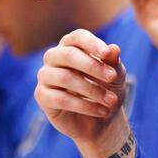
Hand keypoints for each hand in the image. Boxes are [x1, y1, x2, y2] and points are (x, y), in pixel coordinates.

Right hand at [36, 28, 130, 156]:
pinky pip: (60, 99)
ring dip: (92, 89)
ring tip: (111, 100)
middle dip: (92, 66)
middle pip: (68, 55)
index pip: (77, 37)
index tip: (107, 53)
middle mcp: (54, 57)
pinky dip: (84, 105)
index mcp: (71, 45)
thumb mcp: (115, 75)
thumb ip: (113, 62)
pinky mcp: (41, 96)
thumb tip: (114, 49)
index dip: (92, 43)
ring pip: (65, 78)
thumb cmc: (107, 89)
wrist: (102, 120)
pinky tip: (102, 111)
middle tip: (112, 77)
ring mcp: (45, 76)